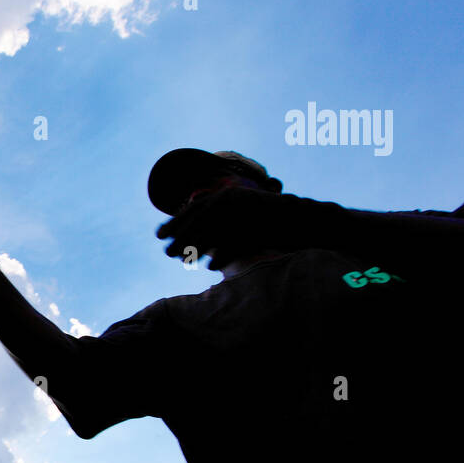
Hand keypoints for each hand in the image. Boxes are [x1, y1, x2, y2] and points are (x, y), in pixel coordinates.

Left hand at [156, 185, 295, 269]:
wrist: (304, 219)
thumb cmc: (268, 223)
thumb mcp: (240, 218)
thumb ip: (218, 225)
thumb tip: (192, 242)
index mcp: (228, 196)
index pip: (195, 208)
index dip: (176, 222)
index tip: (159, 235)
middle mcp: (234, 200)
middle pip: (200, 219)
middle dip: (181, 236)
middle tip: (166, 253)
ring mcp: (247, 212)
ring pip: (215, 230)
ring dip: (196, 246)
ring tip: (183, 262)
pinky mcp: (260, 225)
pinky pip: (236, 241)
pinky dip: (223, 254)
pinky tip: (211, 266)